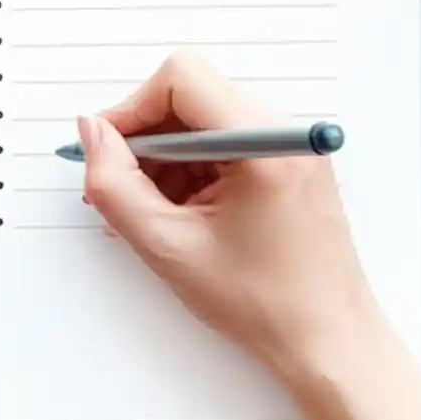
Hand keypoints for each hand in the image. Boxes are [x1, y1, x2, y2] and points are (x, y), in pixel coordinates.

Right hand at [82, 55, 420, 419]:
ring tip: (153, 214)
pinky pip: (227, 145)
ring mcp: (291, 147)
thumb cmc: (265, 304)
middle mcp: (284, 132)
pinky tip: (182, 215)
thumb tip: (92, 134)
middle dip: (146, 139)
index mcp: (264, 142)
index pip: (182, 78)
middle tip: (119, 189)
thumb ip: (116, 186)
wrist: (327, 340)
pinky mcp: (290, 164)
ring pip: (205, 122)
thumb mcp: (168, 246)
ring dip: (167, 160)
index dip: (132, 109)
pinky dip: (194, 171)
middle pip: (192, 97)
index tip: (106, 147)